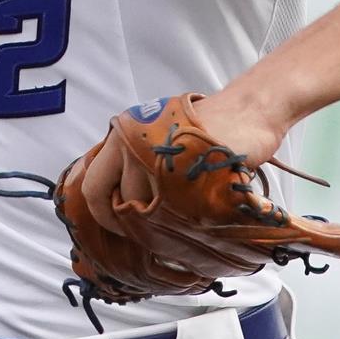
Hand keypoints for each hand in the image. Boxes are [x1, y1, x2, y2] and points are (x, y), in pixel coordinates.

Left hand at [75, 90, 292, 238]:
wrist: (245, 111)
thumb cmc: (200, 126)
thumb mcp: (155, 135)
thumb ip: (132, 164)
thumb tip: (121, 206)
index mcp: (122, 137)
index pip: (93, 188)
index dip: (104, 215)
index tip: (120, 225)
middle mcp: (135, 146)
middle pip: (124, 204)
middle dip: (139, 222)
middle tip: (156, 227)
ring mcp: (164, 158)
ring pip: (151, 210)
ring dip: (166, 220)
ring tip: (185, 213)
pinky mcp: (192, 170)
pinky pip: (181, 211)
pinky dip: (188, 219)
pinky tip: (198, 212)